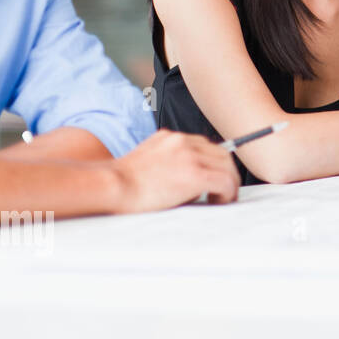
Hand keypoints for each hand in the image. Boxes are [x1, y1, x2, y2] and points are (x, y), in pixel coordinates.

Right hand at [112, 129, 240, 211]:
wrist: (110, 187)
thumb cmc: (121, 183)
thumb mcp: (146, 161)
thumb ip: (168, 162)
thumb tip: (190, 181)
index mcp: (169, 138)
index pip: (204, 146)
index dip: (213, 163)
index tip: (214, 176)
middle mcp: (182, 142)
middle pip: (220, 152)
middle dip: (226, 171)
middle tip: (224, 189)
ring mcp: (189, 156)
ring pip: (226, 165)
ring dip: (228, 183)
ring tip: (222, 197)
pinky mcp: (194, 174)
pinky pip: (225, 181)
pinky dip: (228, 192)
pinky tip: (220, 201)